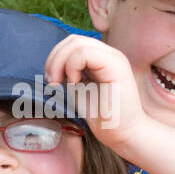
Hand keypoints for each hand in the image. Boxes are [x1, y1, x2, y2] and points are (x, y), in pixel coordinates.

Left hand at [42, 34, 144, 149]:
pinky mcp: (116, 66)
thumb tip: (53, 66)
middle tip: (51, 81)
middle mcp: (110, 54)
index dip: (56, 57)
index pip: (73, 43)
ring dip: (60, 62)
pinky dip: (72, 66)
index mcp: (102, 58)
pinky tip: (74, 84)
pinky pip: (86, 53)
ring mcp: (114, 58)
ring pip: (77, 43)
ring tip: (59, 83)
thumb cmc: (103, 116)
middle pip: (73, 39)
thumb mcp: (79, 89)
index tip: (50, 80)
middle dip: (54, 58)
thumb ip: (69, 73)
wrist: (124, 134)